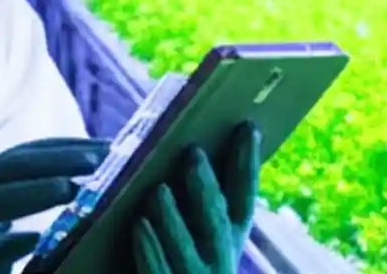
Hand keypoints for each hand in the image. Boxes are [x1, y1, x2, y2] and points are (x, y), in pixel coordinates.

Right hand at [0, 137, 109, 273]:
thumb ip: (11, 199)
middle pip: (8, 166)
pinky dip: (6, 245)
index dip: (64, 146)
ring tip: (73, 189)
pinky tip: (33, 240)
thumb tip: (74, 184)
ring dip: (33, 193)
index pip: (21, 154)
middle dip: (56, 160)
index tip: (109, 145)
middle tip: (101, 159)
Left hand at [132, 122, 261, 273]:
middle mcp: (220, 263)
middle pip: (218, 223)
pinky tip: (138, 225)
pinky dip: (149, 250)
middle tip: (192, 152)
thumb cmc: (179, 265)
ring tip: (158, 190)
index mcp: (229, 242)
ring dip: (174, 220)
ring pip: (188, 251)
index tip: (247, 127)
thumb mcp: (198, 238)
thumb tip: (187, 149)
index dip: (248, 164)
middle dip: (206, 188)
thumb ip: (196, 203)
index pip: (244, 199)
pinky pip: (159, 273)